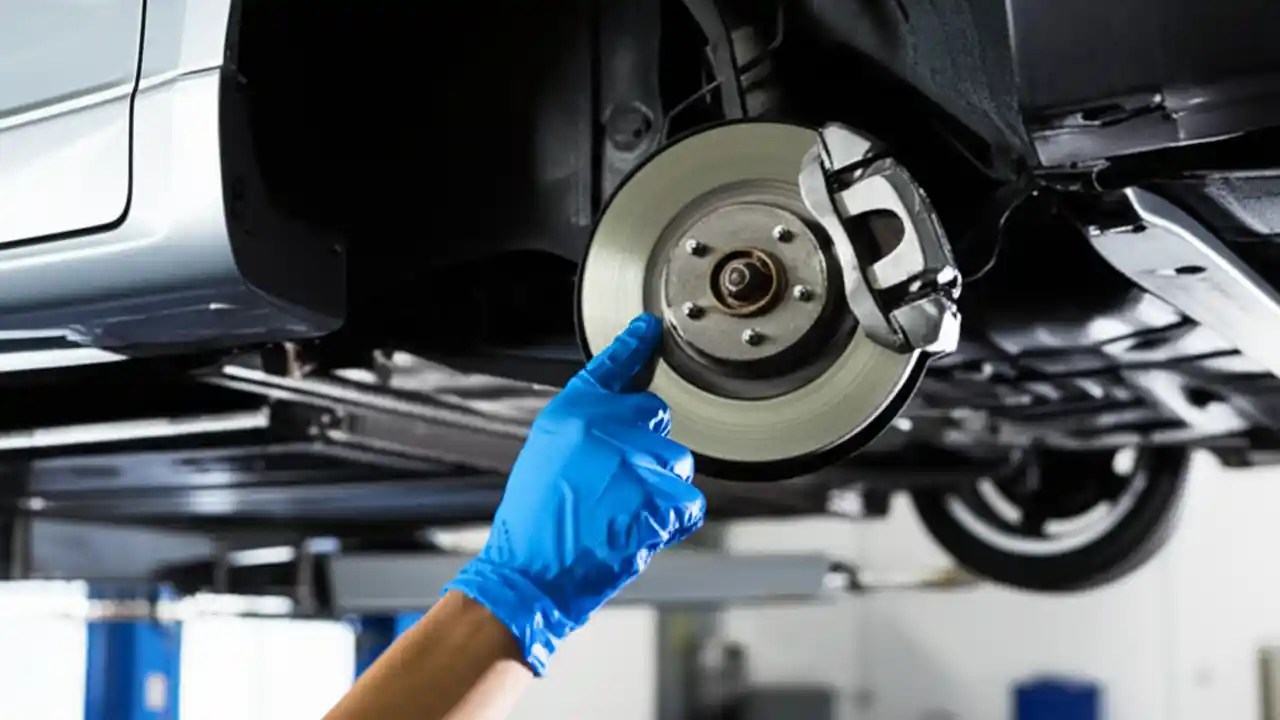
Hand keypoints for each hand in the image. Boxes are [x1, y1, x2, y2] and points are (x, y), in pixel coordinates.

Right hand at [444, 313, 705, 674]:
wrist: (529, 573)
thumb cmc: (533, 524)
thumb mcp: (546, 457)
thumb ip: (585, 431)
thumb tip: (627, 422)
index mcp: (571, 414)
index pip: (611, 367)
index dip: (634, 346)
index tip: (650, 329)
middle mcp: (602, 429)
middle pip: (657, 415)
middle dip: (649, 446)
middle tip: (618, 482)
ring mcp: (631, 462)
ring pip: (678, 462)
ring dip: (663, 487)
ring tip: (623, 512)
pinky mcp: (653, 500)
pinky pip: (689, 502)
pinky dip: (674, 519)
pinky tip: (642, 530)